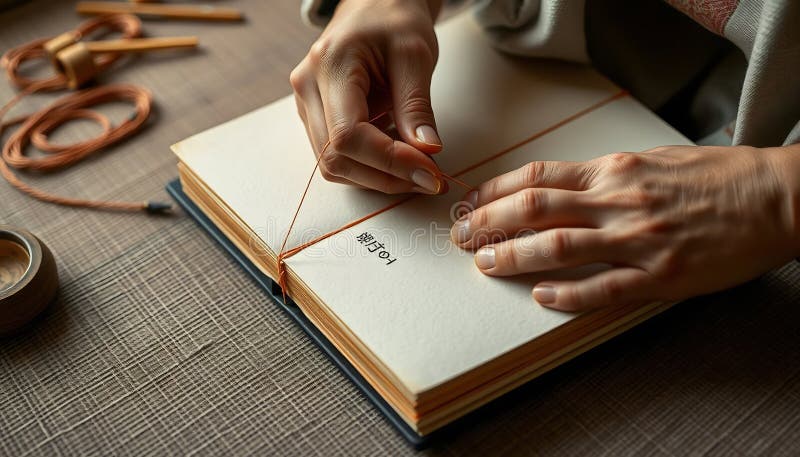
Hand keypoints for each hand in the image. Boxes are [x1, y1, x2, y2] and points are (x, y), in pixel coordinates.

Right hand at [290, 0, 445, 193]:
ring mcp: (306, 105)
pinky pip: (336, 156)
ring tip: (415, 164)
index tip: (429, 172)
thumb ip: (417, 105)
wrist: (373, 4)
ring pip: (333, 165)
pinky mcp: (315, 116)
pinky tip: (397, 153)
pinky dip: (370, 165)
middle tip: (429, 177)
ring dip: (377, 176)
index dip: (389, 162)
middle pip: (335, 159)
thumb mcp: (416, 55)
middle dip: (385, 177)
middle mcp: (307, 88)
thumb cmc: (393, 20)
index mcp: (330, 65)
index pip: (348, 136)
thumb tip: (427, 152)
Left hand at [451, 145, 799, 310]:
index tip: (468, 203)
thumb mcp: (651, 160)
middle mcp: (618, 201)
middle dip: (488, 223)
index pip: (537, 177)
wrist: (774, 197)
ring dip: (513, 256)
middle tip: (459, 238)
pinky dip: (566, 294)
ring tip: (484, 265)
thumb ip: (603, 175)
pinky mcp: (662, 275)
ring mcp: (638, 239)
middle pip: (534, 209)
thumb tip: (558, 187)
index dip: (494, 192)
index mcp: (614, 171)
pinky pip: (603, 288)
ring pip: (558, 247)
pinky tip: (540, 297)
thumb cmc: (713, 177)